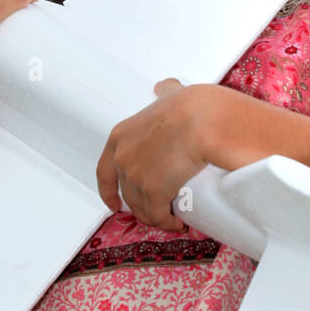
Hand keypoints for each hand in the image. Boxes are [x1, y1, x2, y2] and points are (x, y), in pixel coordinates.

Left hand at [95, 79, 216, 232]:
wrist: (205, 121)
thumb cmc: (194, 107)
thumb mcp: (171, 95)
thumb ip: (165, 94)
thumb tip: (164, 87)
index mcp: (120, 135)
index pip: (104, 171)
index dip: (109, 190)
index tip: (114, 203)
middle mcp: (122, 157)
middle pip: (127, 193)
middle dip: (141, 205)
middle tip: (158, 210)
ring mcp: (135, 176)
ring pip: (143, 208)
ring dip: (157, 216)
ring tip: (173, 217)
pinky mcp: (151, 193)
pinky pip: (157, 216)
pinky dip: (167, 222)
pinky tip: (177, 222)